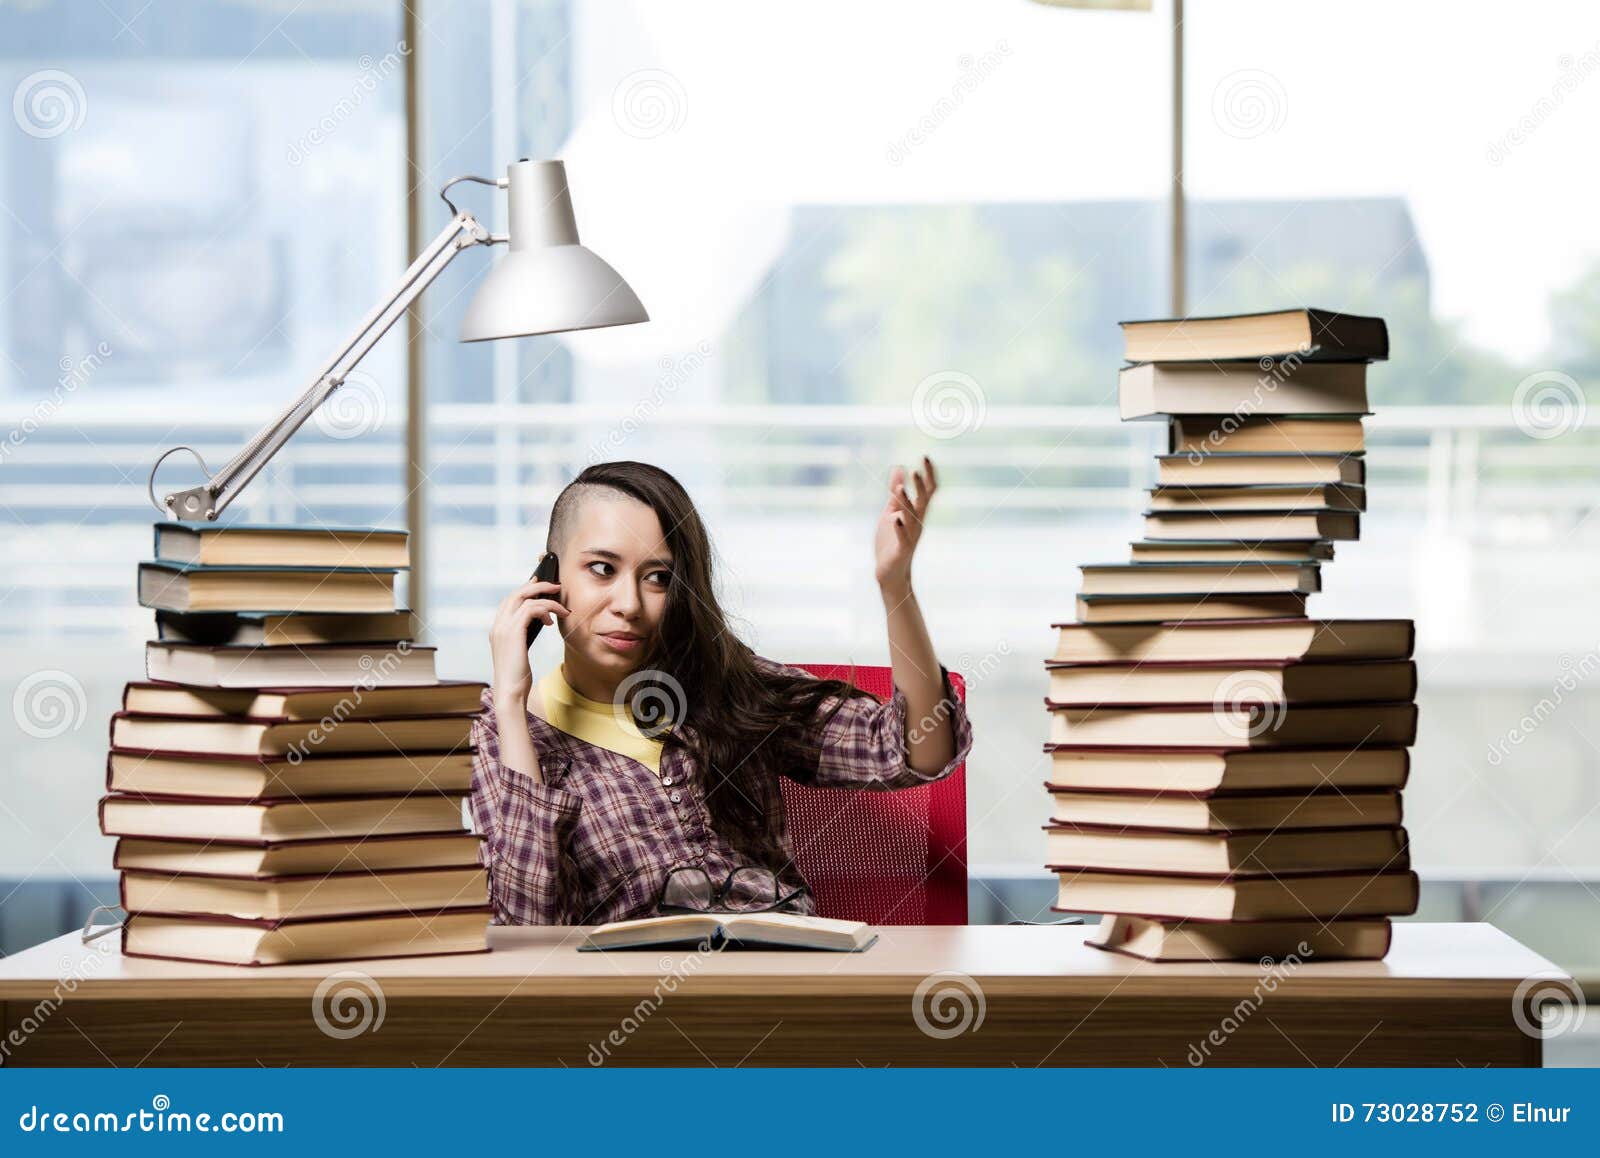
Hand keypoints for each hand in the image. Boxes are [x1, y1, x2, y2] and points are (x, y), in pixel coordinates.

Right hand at [488, 578, 568, 707]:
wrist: (510, 691)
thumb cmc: (517, 676)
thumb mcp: (519, 651)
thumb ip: (523, 635)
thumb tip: (539, 620)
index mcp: (497, 629)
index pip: (509, 600)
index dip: (524, 590)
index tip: (539, 585)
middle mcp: (498, 625)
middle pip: (516, 593)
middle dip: (537, 586)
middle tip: (554, 586)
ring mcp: (503, 627)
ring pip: (524, 598)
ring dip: (546, 598)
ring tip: (561, 607)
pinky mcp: (513, 632)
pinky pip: (531, 609)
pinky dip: (546, 610)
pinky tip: (552, 621)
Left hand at [874, 455, 936, 595]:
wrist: (890, 572)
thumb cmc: (891, 542)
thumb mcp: (891, 512)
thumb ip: (896, 493)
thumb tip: (899, 467)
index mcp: (916, 513)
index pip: (927, 491)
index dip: (928, 475)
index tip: (926, 456)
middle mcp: (917, 523)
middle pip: (923, 501)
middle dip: (920, 487)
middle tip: (917, 469)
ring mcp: (910, 536)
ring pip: (911, 518)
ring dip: (906, 503)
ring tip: (900, 488)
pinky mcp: (901, 550)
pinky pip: (903, 538)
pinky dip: (900, 528)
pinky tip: (896, 519)